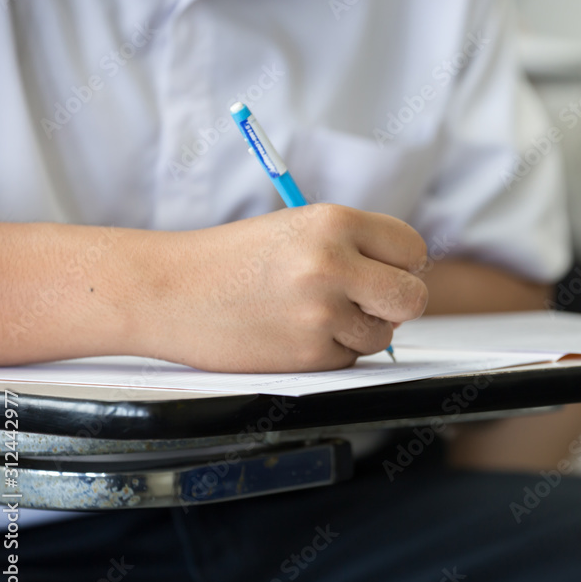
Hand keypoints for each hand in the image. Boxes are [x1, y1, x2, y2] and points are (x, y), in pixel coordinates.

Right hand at [143, 204, 427, 372]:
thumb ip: (355, 249)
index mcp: (334, 222)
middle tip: (371, 302)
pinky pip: (348, 359)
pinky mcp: (308, 355)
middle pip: (411, 297)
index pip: (411, 248)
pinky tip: (292, 333)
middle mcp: (333, 265)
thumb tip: (403, 283)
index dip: (402, 263)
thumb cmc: (233, 259)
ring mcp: (321, 313)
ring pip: (381, 335)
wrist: (169, 291)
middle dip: (397, 304)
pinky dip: (329, 352)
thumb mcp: (298, 228)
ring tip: (312, 313)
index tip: (386, 270)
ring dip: (358, 331)